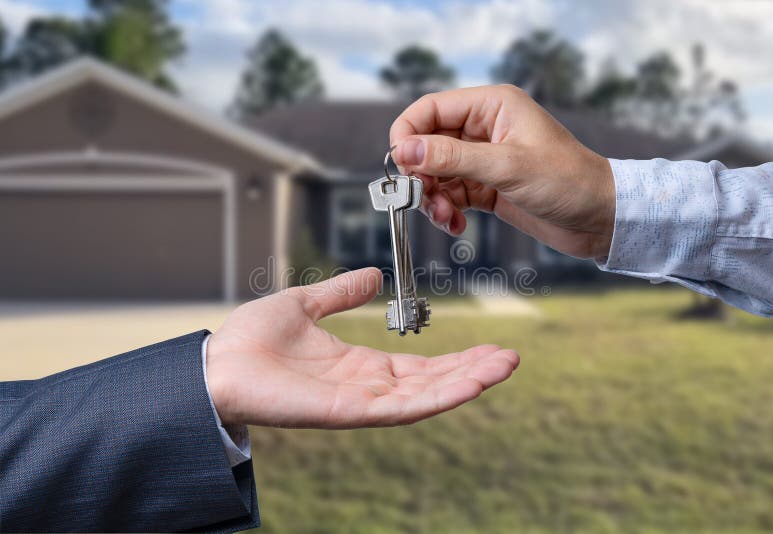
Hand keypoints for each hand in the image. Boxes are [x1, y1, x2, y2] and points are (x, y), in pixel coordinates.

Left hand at [206, 268, 518, 428]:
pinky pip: (402, 408)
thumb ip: (342, 293)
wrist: (216, 363)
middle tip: (511, 357)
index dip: (455, 358)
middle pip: (432, 382)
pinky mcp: (348, 412)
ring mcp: (360, 403)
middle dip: (472, 370)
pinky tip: (469, 383)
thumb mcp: (306, 304)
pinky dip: (439, 396)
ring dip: (467, 382)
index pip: (420, 365)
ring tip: (504, 366)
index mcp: (360, 365)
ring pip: (425, 396)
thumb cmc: (252, 340)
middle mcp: (366, 387)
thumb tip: (373, 276)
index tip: (488, 346)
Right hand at [389, 85, 614, 258]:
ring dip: (432, 197)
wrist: (600, 218)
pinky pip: (450, 194)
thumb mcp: (507, 167)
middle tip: (422, 198)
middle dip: (421, 173)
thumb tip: (405, 150)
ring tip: (444, 217)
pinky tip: (456, 224)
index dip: (408, 133)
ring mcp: (484, 159)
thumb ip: (452, 157)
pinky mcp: (486, 186)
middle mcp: (484, 128)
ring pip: (436, 173)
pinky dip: (446, 210)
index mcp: (492, 106)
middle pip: (428, 144)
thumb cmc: (569, 181)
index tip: (399, 164)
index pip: (431, 109)